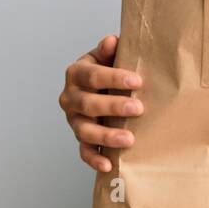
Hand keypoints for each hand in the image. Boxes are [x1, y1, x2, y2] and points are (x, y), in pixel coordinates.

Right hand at [58, 35, 143, 172]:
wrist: (102, 87)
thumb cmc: (110, 69)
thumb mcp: (109, 56)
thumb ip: (110, 51)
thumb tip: (112, 41)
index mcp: (77, 73)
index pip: (92, 75)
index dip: (113, 78)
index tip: (136, 81)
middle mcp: (70, 97)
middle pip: (88, 104)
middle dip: (113, 106)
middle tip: (138, 108)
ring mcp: (74, 120)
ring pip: (85, 130)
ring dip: (106, 135)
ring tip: (129, 139)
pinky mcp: (81, 138)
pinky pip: (84, 151)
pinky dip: (94, 159)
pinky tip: (109, 165)